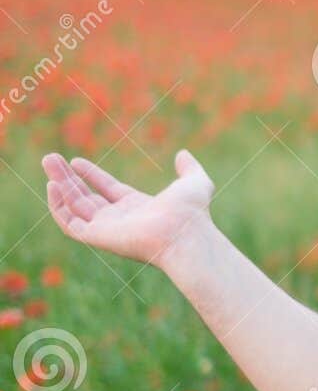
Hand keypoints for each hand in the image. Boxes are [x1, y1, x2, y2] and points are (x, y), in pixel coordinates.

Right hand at [42, 149, 215, 270]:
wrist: (185, 234)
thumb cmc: (191, 212)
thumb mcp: (195, 182)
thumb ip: (190, 168)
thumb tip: (183, 154)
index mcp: (139, 207)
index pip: (109, 190)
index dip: (92, 175)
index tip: (76, 161)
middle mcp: (121, 219)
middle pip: (87, 197)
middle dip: (68, 178)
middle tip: (51, 158)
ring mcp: (108, 229)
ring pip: (74, 206)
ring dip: (59, 184)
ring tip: (48, 160)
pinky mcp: (97, 237)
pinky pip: (69, 223)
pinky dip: (58, 206)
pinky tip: (52, 185)